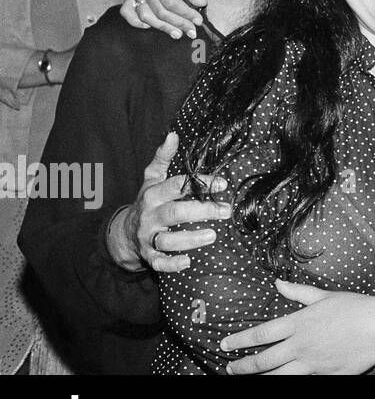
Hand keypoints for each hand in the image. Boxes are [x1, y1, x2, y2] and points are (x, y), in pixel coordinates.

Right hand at [110, 132, 229, 272]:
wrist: (123, 232)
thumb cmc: (148, 200)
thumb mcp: (151, 178)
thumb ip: (163, 157)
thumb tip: (173, 134)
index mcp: (154, 194)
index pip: (178, 186)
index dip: (200, 183)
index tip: (224, 182)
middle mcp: (151, 215)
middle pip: (175, 213)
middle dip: (202, 211)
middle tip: (226, 210)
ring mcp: (148, 236)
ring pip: (168, 239)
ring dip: (190, 240)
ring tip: (213, 235)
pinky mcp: (148, 255)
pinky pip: (158, 262)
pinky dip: (172, 264)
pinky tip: (188, 262)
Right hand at [120, 0, 204, 38]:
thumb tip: (201, 4)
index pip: (171, 3)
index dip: (186, 14)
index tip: (198, 21)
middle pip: (160, 12)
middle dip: (178, 24)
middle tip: (192, 31)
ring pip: (145, 16)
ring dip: (162, 27)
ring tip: (178, 34)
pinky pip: (128, 13)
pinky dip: (137, 22)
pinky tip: (152, 26)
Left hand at [222, 281, 374, 374]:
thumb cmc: (356, 308)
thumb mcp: (325, 296)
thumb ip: (298, 292)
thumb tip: (278, 283)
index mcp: (299, 323)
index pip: (261, 334)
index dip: (240, 340)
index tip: (226, 344)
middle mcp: (301, 346)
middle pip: (262, 361)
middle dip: (242, 366)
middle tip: (230, 368)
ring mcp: (312, 364)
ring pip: (277, 376)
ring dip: (259, 378)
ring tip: (248, 379)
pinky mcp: (324, 375)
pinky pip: (300, 381)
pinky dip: (287, 380)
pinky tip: (280, 380)